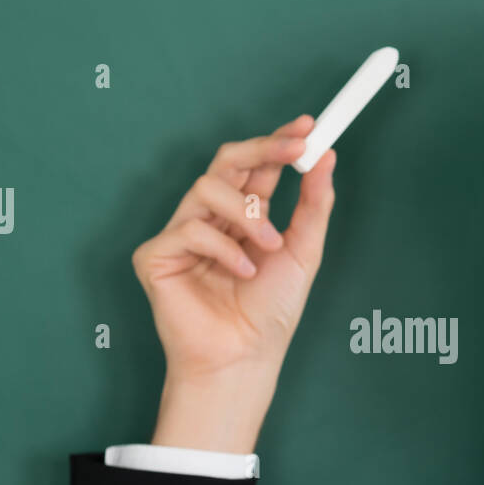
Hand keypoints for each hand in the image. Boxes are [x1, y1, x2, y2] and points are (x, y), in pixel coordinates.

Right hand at [131, 115, 336, 384]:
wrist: (245, 358)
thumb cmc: (270, 313)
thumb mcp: (303, 252)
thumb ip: (313, 204)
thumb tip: (328, 156)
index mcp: (244, 215)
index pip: (256, 164)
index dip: (278, 142)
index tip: (307, 127)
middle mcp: (211, 218)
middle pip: (226, 160)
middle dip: (263, 149)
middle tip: (295, 149)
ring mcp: (181, 235)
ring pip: (207, 187)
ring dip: (248, 213)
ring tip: (269, 246)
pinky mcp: (156, 256)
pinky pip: (189, 229)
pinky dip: (222, 248)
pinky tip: (241, 273)